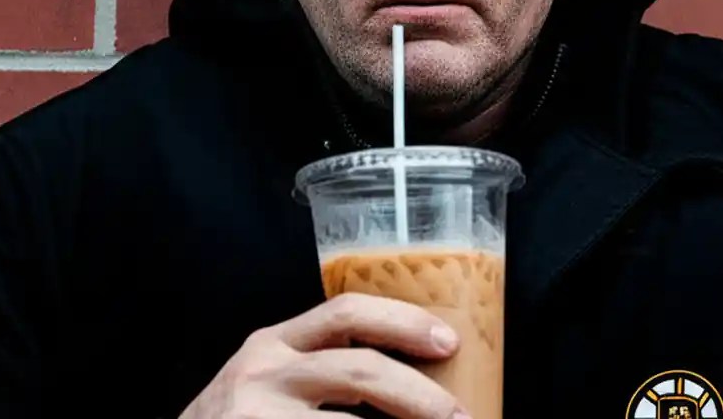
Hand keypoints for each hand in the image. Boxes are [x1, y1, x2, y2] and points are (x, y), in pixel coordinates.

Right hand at [179, 293, 467, 418]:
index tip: (448, 341)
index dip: (403, 322)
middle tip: (462, 416)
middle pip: (360, 369)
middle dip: (422, 396)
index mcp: (274, 343)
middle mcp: (264, 372)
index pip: (346, 313)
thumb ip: (319, 370)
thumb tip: (410, 382)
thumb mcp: (267, 381)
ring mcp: (259, 415)